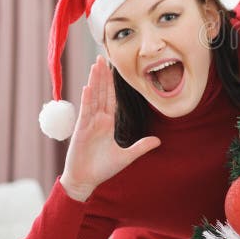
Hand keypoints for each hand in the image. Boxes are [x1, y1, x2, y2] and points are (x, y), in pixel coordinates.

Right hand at [59, 55, 160, 200]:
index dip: (111, 84)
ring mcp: (88, 124)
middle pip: (101, 93)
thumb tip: (158, 141)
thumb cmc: (102, 169)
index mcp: (107, 123)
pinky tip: (88, 86)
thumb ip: (141, 147)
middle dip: (102, 75)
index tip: (113, 69)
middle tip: (102, 57)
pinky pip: (85, 111)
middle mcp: (97, 120)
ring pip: (93, 97)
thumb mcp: (126, 156)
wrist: (85, 181)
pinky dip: (87, 99)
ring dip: (94, 81)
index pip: (111, 99)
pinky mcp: (81, 130)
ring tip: (95, 65)